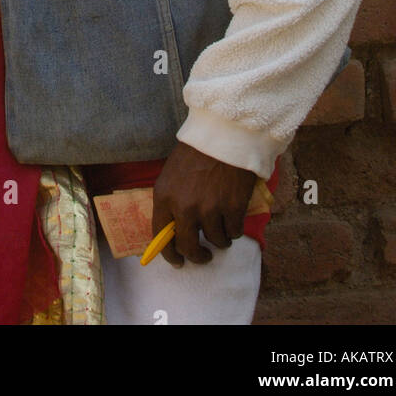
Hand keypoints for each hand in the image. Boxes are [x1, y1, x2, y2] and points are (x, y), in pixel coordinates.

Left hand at [150, 140, 255, 267]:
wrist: (224, 134)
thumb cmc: (197, 151)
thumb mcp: (172, 174)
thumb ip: (171, 202)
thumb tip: (173, 231)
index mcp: (164, 196)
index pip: (160, 235)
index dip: (169, 254)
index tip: (178, 261)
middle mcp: (184, 206)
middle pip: (188, 247)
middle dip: (197, 256)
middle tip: (204, 256)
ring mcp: (209, 209)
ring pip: (216, 241)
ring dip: (220, 238)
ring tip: (223, 226)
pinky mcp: (232, 208)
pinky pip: (234, 232)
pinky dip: (235, 229)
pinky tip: (234, 215)